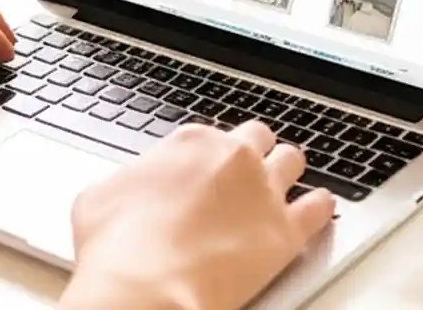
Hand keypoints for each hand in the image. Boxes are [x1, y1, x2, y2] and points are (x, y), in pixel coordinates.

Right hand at [62, 121, 336, 309]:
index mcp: (190, 142)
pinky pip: (321, 206)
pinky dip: (320, 207)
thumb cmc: (118, 247)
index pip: (213, 135)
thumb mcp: (101, 196)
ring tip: (282, 187)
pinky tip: (316, 210)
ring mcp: (264, 191)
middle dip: (253, 153)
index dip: (211, 155)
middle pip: (258, 137)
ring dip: (287, 172)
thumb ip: (128, 182)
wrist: (146, 287)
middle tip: (246, 174)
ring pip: (293, 160)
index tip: (207, 172)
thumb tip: (128, 189)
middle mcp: (233, 157)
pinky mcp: (287, 230)